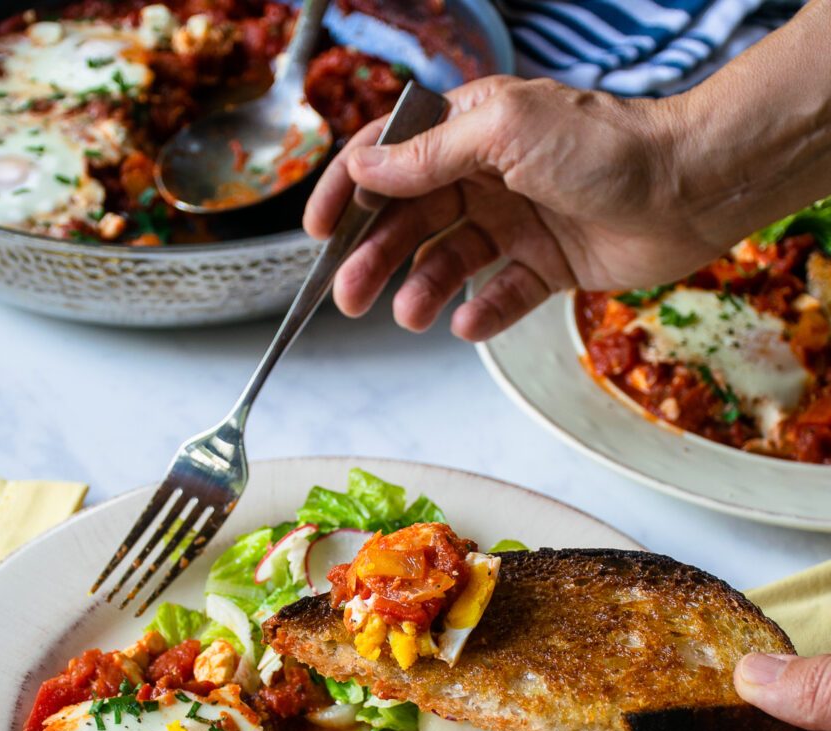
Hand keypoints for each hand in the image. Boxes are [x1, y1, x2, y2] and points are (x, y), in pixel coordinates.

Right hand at [304, 75, 721, 339]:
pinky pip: (500, 293)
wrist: (689, 186)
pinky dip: (480, 311)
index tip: (316, 232)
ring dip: (421, 288)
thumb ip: (431, 155)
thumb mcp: (505, 133)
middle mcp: (489, 176)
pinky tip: (463, 324)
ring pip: (449, 260)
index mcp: (472, 131)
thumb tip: (365, 167)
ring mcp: (517, 221)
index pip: (392, 159)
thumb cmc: (603, 145)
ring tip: (409, 314)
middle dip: (376, 257)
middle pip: (412, 219)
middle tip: (348, 296)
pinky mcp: (548, 264)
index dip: (349, 192)